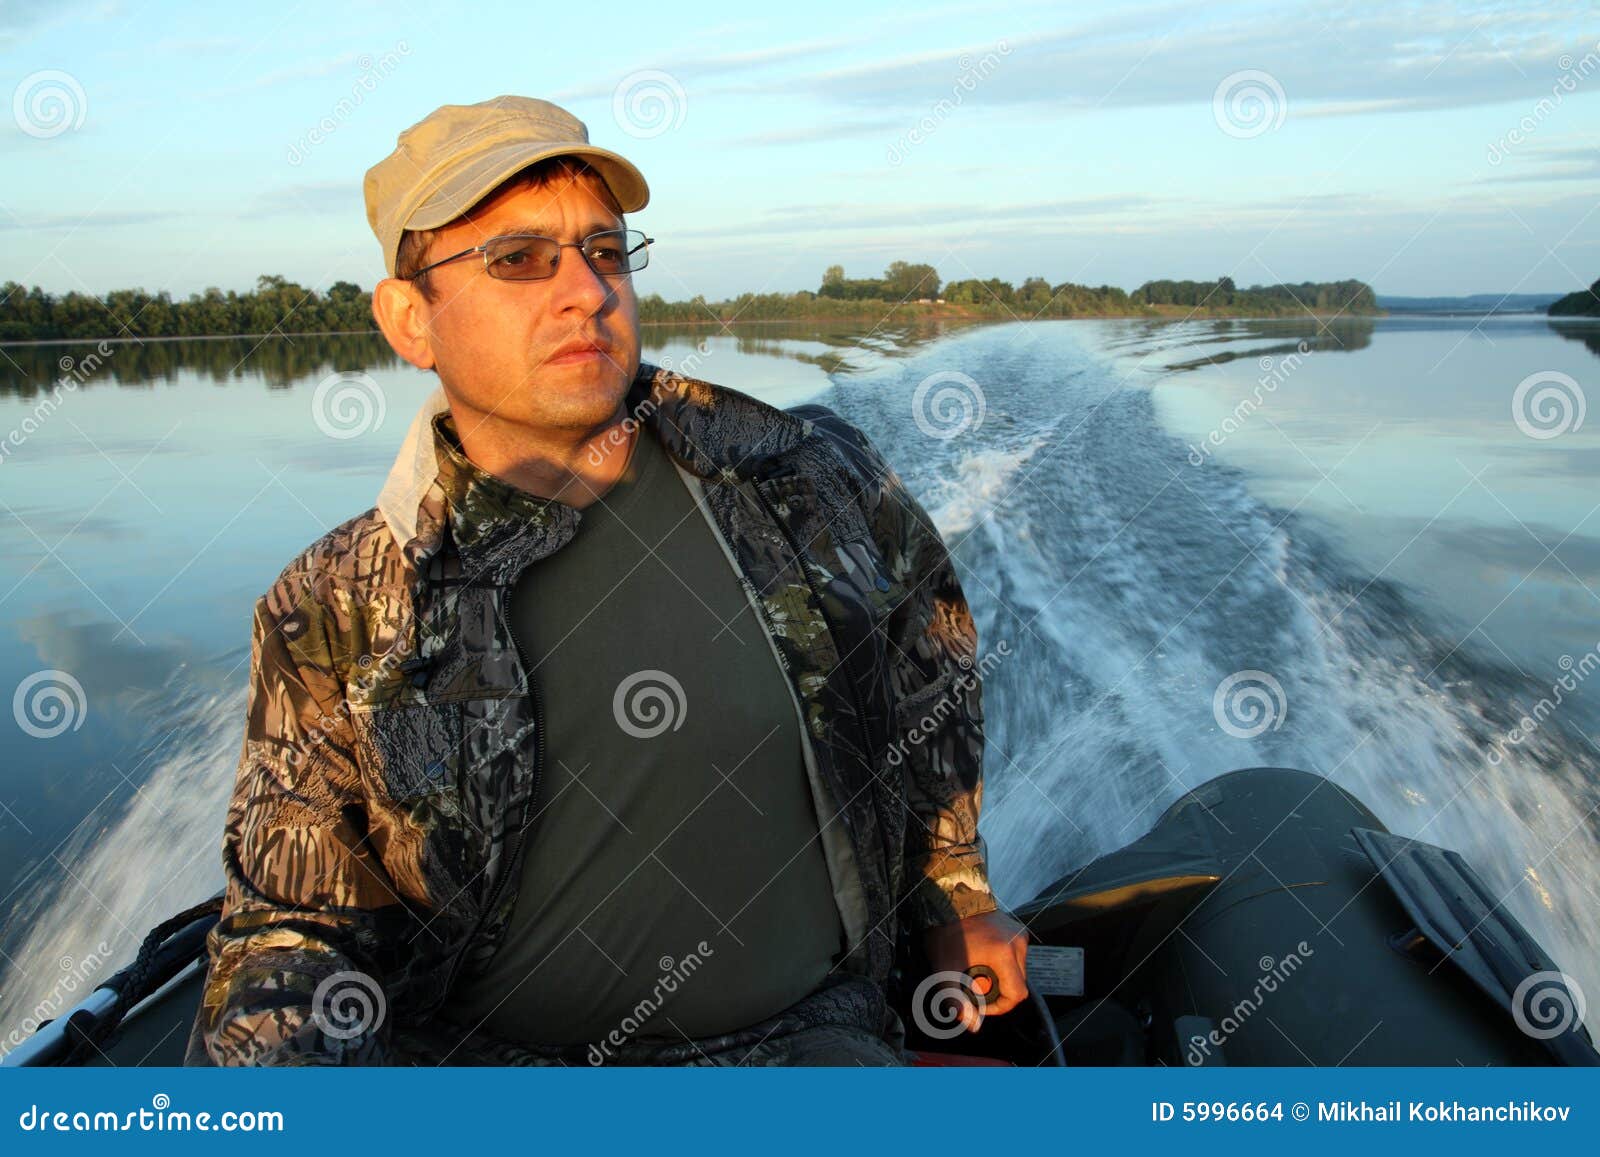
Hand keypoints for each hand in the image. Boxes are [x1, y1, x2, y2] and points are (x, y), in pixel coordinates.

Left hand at [923, 910, 1029, 1030]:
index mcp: (1005, 954)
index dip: (1000, 1006)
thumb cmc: (946, 934)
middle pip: (1019, 983)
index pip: (1017, 994)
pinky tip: (983, 956)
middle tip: (974, 984)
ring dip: (1001, 976)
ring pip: (1018, 970)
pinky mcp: (1017, 928)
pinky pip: (1015, 955)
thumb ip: (957, 1001)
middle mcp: (1018, 943)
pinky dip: (1002, 962)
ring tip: (977, 968)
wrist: (949, 900)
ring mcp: (1019, 933)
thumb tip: (974, 1026)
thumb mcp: (944, 971)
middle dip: (998, 990)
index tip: (981, 1002)